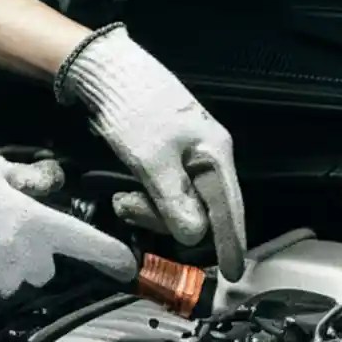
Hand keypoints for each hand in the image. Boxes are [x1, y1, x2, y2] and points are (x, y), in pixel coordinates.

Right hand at [0, 147, 136, 312]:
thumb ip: (26, 179)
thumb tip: (47, 180)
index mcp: (37, 225)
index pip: (88, 243)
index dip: (113, 256)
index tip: (127, 266)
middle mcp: (24, 259)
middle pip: (46, 268)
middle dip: (34, 255)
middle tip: (7, 232)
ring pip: (15, 282)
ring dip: (4, 269)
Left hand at [57, 24, 247, 280]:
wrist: (107, 70)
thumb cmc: (134, 109)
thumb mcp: (152, 160)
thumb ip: (174, 201)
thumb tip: (192, 237)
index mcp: (214, 155)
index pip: (229, 210)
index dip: (231, 243)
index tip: (234, 272)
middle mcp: (208, 157)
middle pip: (202, 211)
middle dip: (167, 221)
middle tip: (131, 210)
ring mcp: (189, 156)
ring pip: (181, 204)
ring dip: (151, 211)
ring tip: (123, 201)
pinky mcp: (169, 156)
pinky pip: (167, 192)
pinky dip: (146, 199)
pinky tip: (125, 194)